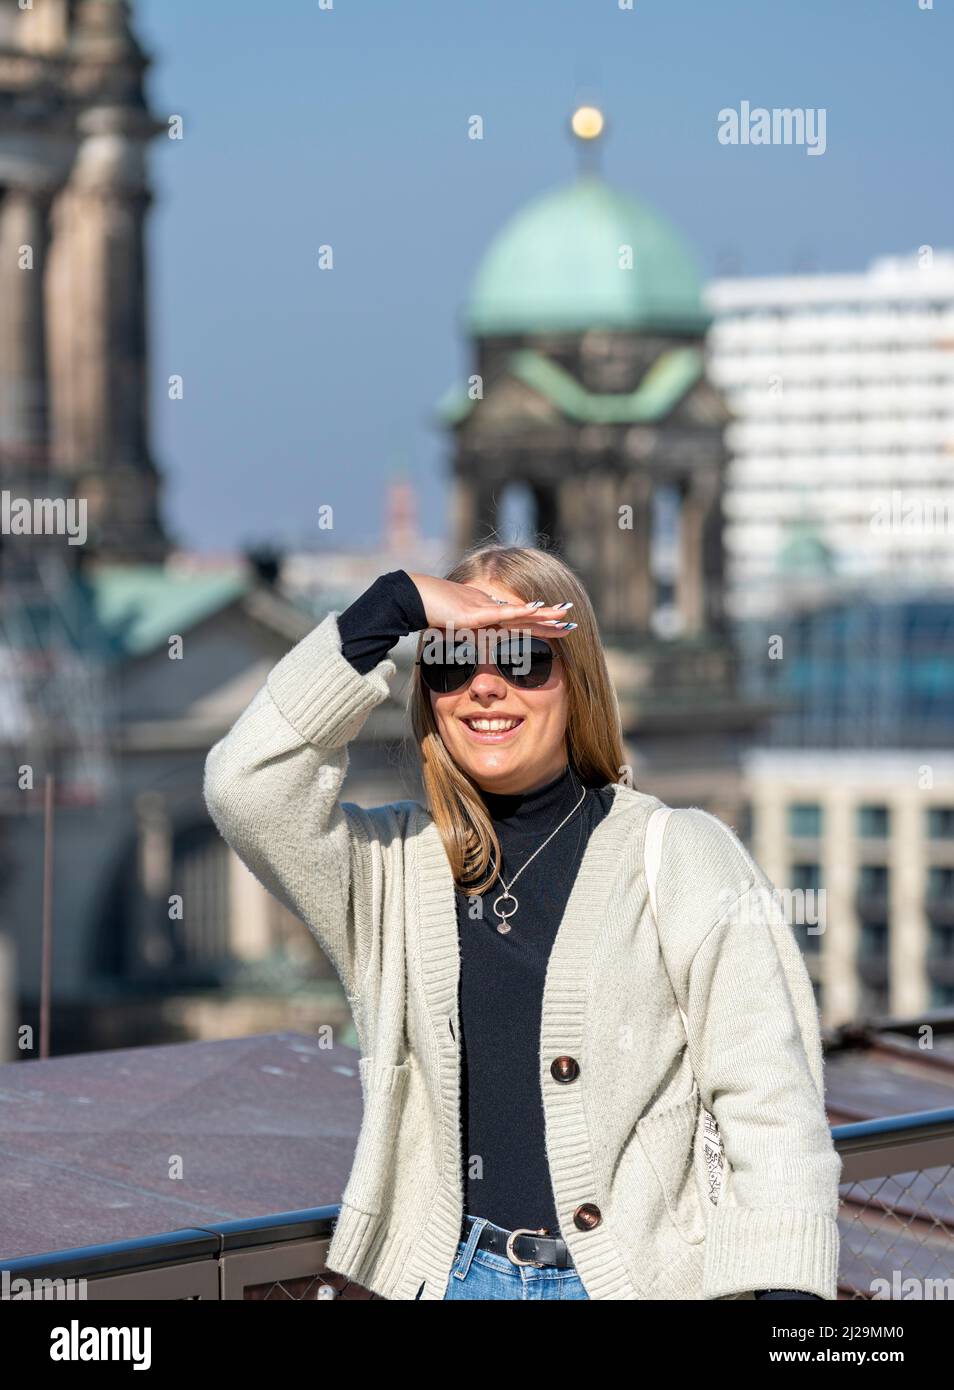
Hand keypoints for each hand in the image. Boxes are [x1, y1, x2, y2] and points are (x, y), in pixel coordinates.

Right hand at [404, 572, 575, 639]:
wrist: (414, 598)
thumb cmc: (430, 615)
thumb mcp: (455, 632)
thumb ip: (468, 641)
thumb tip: (478, 657)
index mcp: (488, 615)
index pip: (520, 622)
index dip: (540, 625)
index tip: (560, 627)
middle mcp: (491, 609)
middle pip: (527, 617)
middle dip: (550, 620)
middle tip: (573, 621)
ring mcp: (484, 609)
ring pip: (521, 613)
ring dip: (544, 615)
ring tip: (565, 615)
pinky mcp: (475, 613)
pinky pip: (502, 613)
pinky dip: (520, 613)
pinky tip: (537, 609)